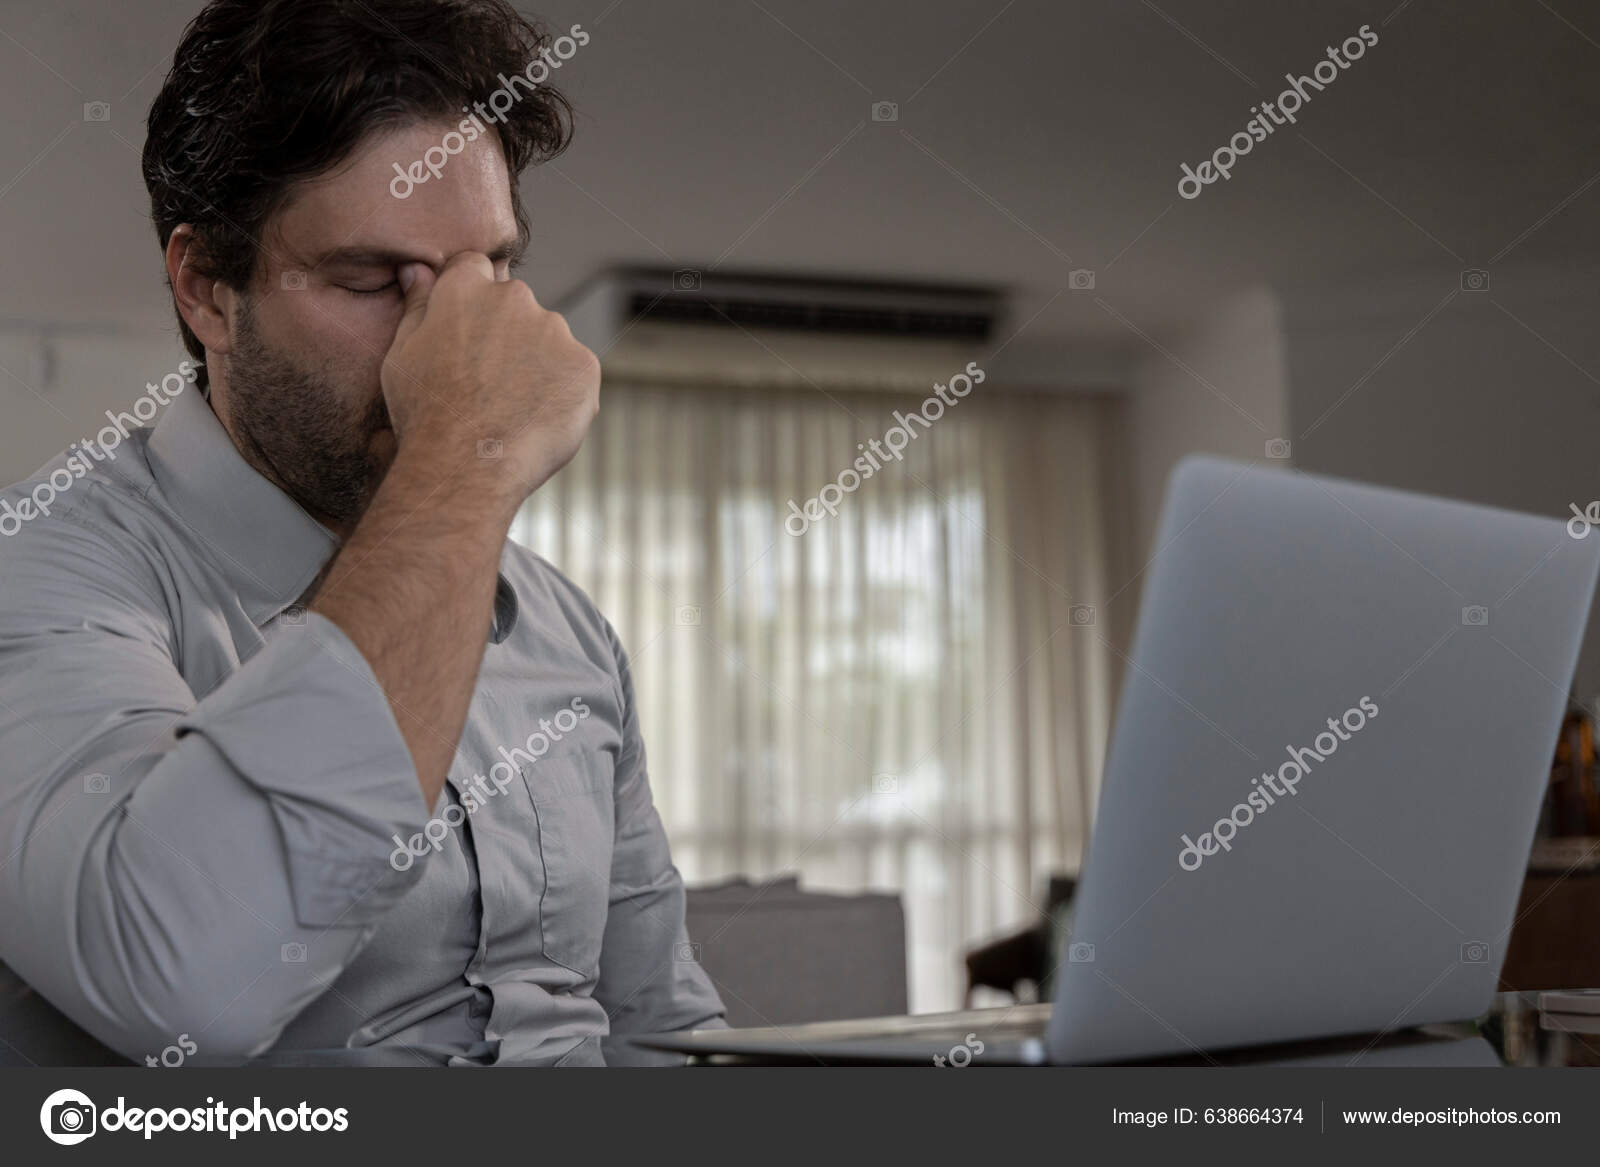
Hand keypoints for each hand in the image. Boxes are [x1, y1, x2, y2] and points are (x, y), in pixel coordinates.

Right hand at [380, 251, 599, 502]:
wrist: (467, 464)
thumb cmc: (425, 413)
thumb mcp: (402, 353)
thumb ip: (417, 305)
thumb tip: (417, 269)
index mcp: (466, 287)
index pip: (475, 270)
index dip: (472, 301)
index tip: (468, 335)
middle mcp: (513, 298)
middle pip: (515, 306)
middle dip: (506, 334)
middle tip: (488, 383)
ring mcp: (553, 330)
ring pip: (548, 339)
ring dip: (537, 363)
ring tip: (511, 408)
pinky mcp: (583, 364)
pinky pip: (574, 373)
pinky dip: (562, 392)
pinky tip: (536, 419)